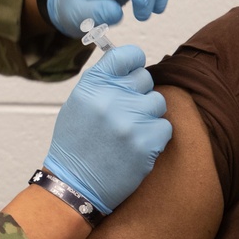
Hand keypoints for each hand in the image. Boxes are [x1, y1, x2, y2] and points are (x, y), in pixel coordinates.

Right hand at [43, 45, 171, 213]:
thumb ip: (103, 83)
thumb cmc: (76, 143)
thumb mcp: (79, 103)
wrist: (74, 184)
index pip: (126, 55)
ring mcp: (129, 120)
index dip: (133, 62)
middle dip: (138, 94)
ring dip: (148, 115)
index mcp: (92, 84)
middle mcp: (110, 98)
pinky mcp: (146, 143)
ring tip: (129, 131)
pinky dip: (154, 136)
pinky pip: (164, 127)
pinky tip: (136, 145)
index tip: (132, 72)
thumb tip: (130, 69)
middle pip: (145, 79)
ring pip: (157, 103)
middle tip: (125, 112)